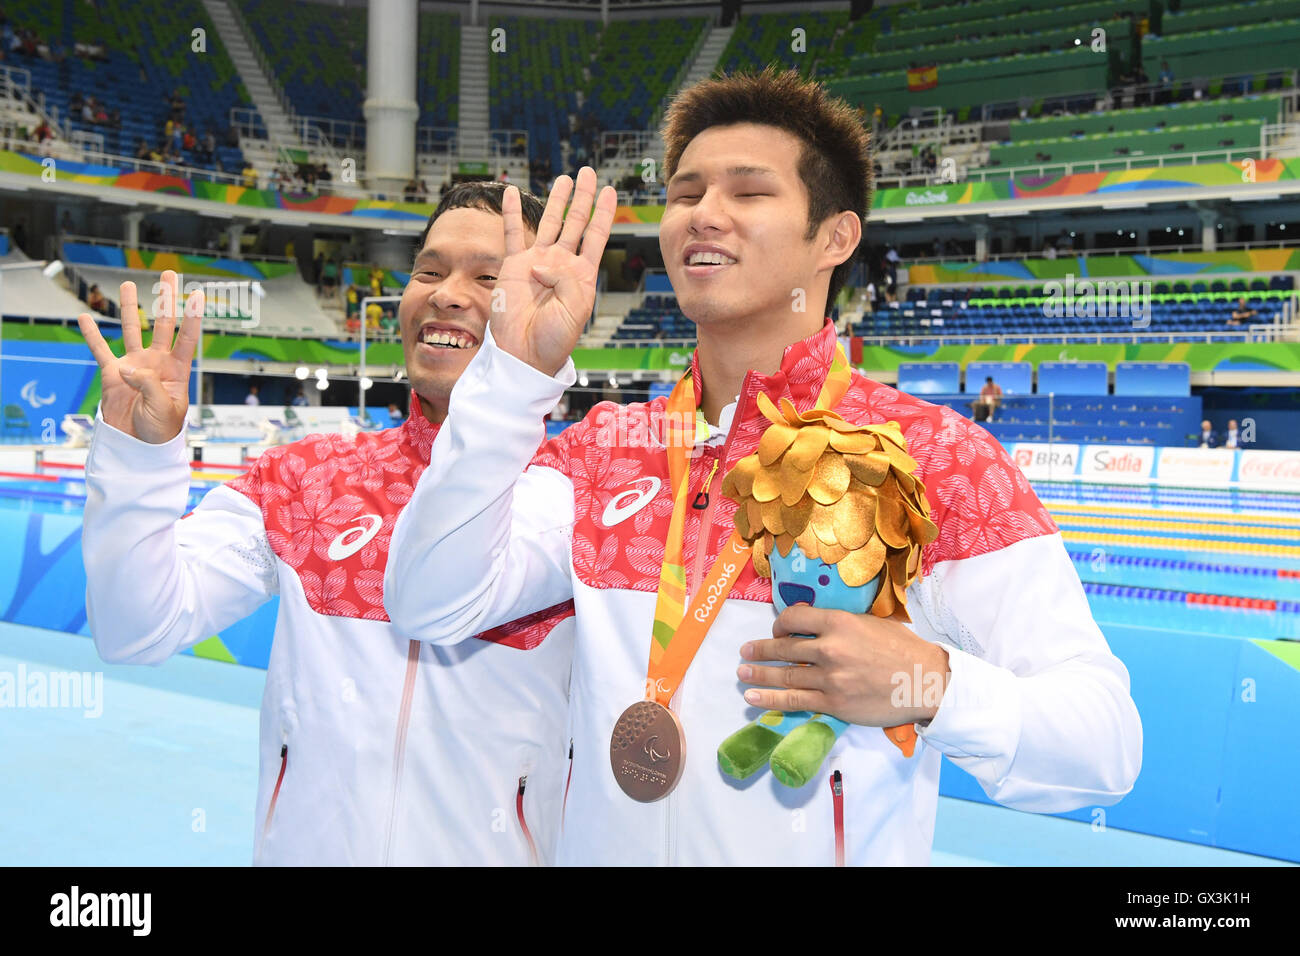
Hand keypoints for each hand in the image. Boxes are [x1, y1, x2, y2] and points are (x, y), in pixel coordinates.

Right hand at [77, 270, 203, 443]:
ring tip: (129, 284)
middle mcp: (157, 362)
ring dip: (130, 307)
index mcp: (177, 370)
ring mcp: (135, 365)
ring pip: (132, 329)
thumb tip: (128, 367)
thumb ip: (149, 385)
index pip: (187, 337)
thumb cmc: (160, 430)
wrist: (139, 446)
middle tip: (170, 274)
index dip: (192, 316)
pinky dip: (91, 335)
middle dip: (166, 299)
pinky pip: (100, 350)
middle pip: (163, 323)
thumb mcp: (163, 409)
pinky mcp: (113, 374)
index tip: (198, 294)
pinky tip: (85, 317)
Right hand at [491, 167, 617, 375]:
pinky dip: (512, 214)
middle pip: (575, 221)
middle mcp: (561, 264)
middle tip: (586, 172)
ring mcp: (537, 262)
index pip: (596, 235)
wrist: (525, 353)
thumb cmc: (554, 338)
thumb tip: (541, 262)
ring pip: (549, 223)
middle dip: (582, 197)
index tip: (610, 190)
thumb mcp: (575, 309)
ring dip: (556, 200)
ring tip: (564, 178)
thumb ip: (566, 280)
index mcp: (582, 275)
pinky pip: (513, 234)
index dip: (603, 212)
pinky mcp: (514, 266)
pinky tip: (513, 193)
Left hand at [737, 605, 951, 726]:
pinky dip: (770, 699)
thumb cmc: (903, 650)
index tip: (777, 630)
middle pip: (784, 648)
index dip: (780, 624)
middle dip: (761, 649)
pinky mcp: (833, 704)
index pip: (795, 617)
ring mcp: (830, 678)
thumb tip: (818, 622)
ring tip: (742, 673)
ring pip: (785, 676)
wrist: (926, 682)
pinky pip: (794, 701)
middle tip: (745, 650)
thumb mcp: (872, 623)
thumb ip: (842, 623)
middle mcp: (830, 648)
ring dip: (758, 674)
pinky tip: (752, 698)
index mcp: (840, 622)